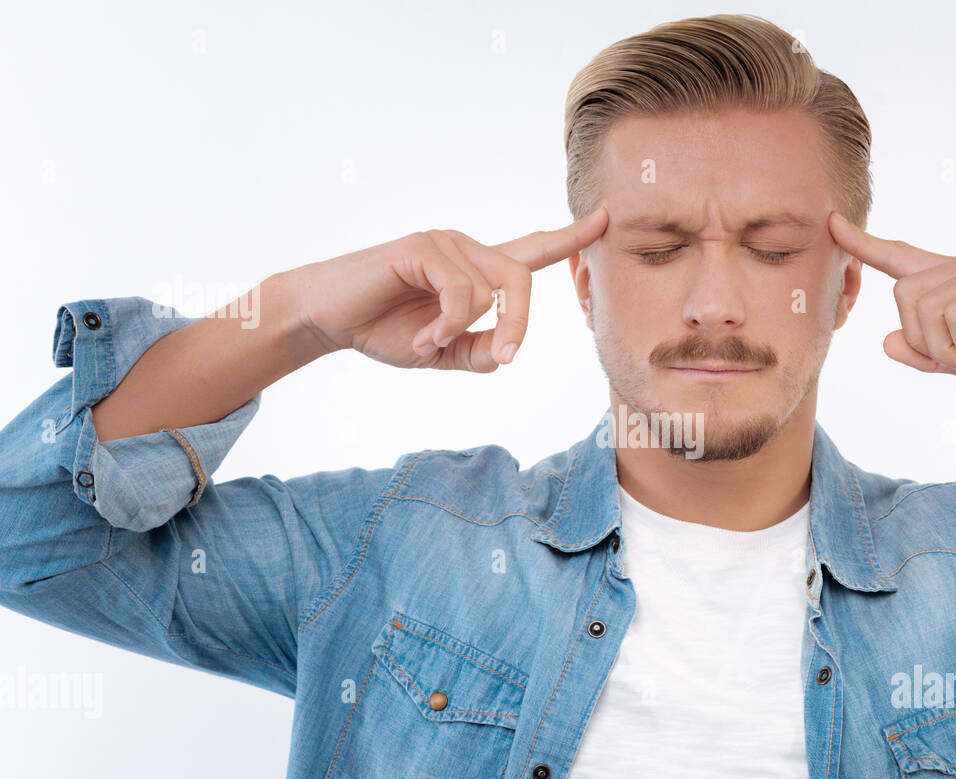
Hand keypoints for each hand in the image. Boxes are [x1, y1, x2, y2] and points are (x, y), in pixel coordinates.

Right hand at [283, 206, 608, 370]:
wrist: (328, 318)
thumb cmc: (383, 329)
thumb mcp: (441, 352)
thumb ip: (479, 354)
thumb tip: (507, 354)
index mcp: (476, 270)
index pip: (532, 250)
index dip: (570, 237)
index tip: (606, 219)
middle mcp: (465, 248)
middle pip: (521, 279)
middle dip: (518, 325)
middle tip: (503, 359)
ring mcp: (445, 243)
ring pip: (490, 291)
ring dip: (461, 331)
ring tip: (427, 343)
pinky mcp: (423, 248)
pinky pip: (462, 293)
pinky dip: (446, 325)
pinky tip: (421, 337)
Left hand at [828, 211, 955, 390]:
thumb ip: (928, 355)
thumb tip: (886, 341)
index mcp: (954, 281)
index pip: (901, 257)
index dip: (864, 245)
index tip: (832, 224)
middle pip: (903, 297)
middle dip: (925, 342)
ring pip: (923, 309)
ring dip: (947, 349)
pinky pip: (952, 316)